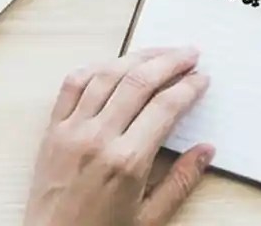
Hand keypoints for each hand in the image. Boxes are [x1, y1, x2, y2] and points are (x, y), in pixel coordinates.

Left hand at [24, 48, 213, 225]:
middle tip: (189, 54)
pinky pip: (72, 85)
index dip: (188, 87)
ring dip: (136, 58)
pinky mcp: (52, 130)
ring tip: (159, 52)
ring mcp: (72, 130)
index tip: (201, 79)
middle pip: (139, 82)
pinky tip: (114, 64)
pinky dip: (95, 67)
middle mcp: (98, 138)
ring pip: (107, 75)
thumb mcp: (150, 218)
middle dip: (169, 62)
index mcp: (127, 162)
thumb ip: (181, 182)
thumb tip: (207, 150)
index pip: (165, 108)